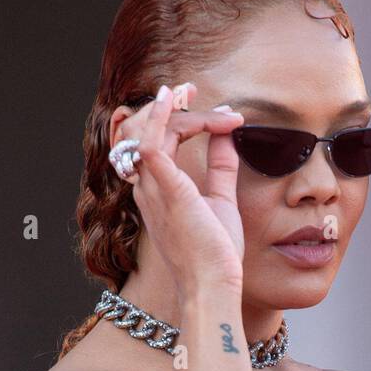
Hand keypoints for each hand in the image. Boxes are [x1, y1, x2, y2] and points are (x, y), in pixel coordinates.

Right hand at [110, 84, 245, 294]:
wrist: (213, 283)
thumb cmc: (215, 254)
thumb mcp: (221, 200)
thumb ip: (221, 167)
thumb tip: (227, 137)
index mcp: (157, 193)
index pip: (157, 145)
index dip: (180, 121)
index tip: (218, 115)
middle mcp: (147, 189)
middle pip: (143, 133)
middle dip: (166, 107)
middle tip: (190, 88)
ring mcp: (153, 189)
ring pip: (146, 131)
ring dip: (171, 109)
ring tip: (189, 91)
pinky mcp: (166, 189)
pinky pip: (152, 143)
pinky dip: (161, 116)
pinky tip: (174, 99)